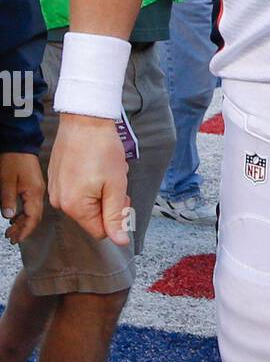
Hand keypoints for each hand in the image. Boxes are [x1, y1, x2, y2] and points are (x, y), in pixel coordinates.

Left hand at [1, 151, 44, 243]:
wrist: (20, 144)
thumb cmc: (13, 159)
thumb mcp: (6, 180)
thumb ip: (8, 199)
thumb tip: (9, 216)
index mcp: (34, 192)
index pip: (33, 217)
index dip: (25, 230)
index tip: (17, 240)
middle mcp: (39, 192)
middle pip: (34, 217)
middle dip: (23, 229)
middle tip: (10, 237)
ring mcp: (37, 189)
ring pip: (32, 212)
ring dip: (22, 222)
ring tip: (10, 230)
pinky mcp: (34, 186)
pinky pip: (31, 205)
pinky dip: (23, 214)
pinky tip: (15, 216)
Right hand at [48, 115, 130, 243]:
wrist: (85, 120)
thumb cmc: (102, 149)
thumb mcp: (116, 185)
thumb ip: (116, 216)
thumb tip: (120, 241)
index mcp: (74, 207)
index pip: (100, 230)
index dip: (116, 216)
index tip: (122, 196)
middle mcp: (60, 202)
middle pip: (92, 216)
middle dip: (108, 201)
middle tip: (116, 180)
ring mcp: (56, 189)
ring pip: (86, 202)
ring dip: (100, 190)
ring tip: (105, 169)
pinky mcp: (56, 178)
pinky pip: (77, 190)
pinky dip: (90, 182)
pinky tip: (95, 165)